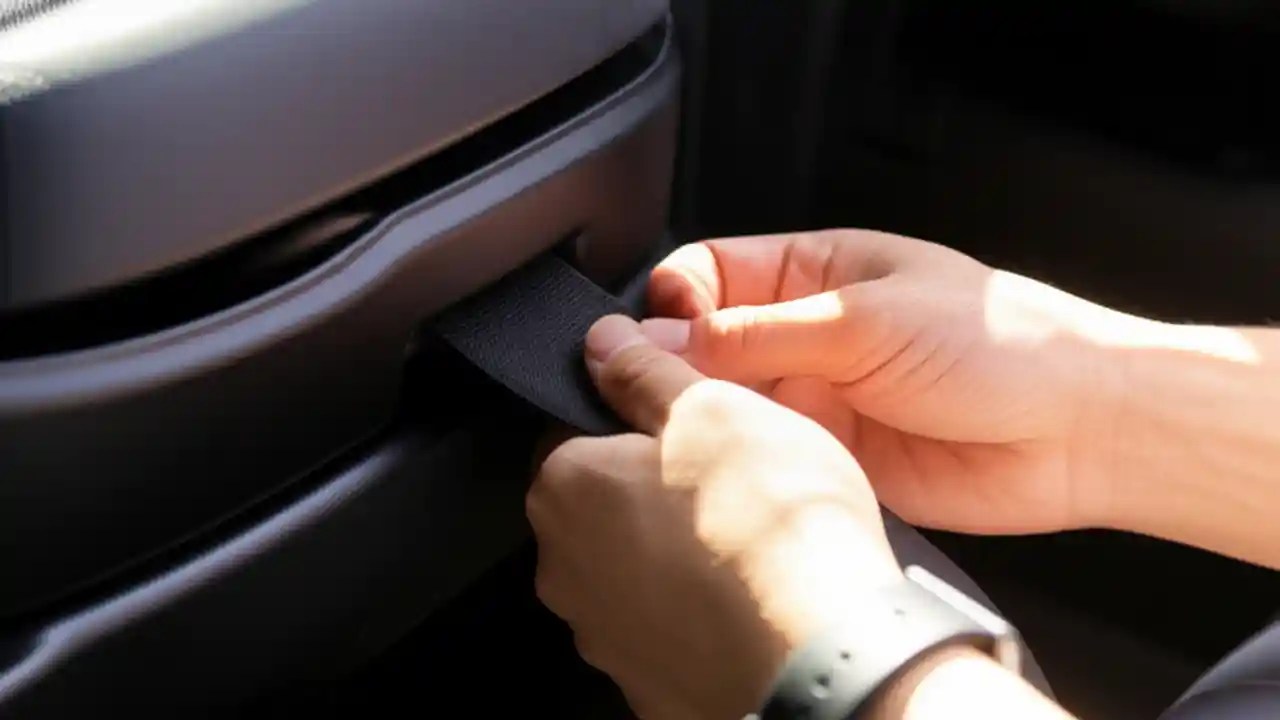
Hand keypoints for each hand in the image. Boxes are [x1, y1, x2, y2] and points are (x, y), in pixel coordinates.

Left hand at [529, 316, 899, 719]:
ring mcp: (604, 637)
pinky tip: (751, 602)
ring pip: (635, 574)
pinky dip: (700, 617)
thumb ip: (644, 370)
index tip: (684, 425)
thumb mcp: (710, 405)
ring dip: (677, 556)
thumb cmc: (770, 521)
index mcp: (565, 487)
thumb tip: (603, 342)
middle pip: (603, 508)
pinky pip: (669, 634)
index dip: (632, 421)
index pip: (573, 433)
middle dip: (654, 492)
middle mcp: (566, 569)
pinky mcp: (649, 688)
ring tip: (751, 543)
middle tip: (728, 481)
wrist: (823, 656)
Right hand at [638, 230, 1137, 533]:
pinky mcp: (828, 458)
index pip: (709, 273)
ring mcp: (816, 399)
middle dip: (674, 363)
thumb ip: (757, 333)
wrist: (1077, 431)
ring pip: (726, 405)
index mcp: (814, 272)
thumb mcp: (863, 320)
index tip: (654, 329)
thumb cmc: (1002, 345)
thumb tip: (658, 334)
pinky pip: (762, 457)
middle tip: (656, 388)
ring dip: (703, 417)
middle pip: (704, 342)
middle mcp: (806, 334)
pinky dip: (738, 463)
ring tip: (691, 429)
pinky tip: (729, 467)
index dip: (671, 298)